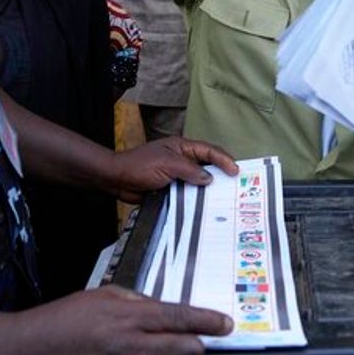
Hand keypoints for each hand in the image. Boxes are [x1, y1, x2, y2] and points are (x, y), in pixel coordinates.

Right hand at [10, 285, 233, 354]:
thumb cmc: (58, 323)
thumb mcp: (100, 296)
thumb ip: (137, 302)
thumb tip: (165, 309)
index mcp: (127, 319)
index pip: (180, 319)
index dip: (209, 321)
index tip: (226, 324)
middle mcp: (130, 351)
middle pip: (184, 352)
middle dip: (211, 353)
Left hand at [109, 137, 238, 203]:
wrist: (118, 179)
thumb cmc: (140, 165)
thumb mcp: (168, 164)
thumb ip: (190, 170)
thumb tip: (209, 178)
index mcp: (182, 147)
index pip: (208, 151)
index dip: (224, 159)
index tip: (235, 170)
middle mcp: (182, 160)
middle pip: (207, 166)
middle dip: (221, 173)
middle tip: (236, 184)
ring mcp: (177, 174)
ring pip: (198, 181)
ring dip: (209, 188)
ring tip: (224, 198)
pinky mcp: (171, 189)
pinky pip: (188, 193)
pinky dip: (196, 198)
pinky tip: (204, 206)